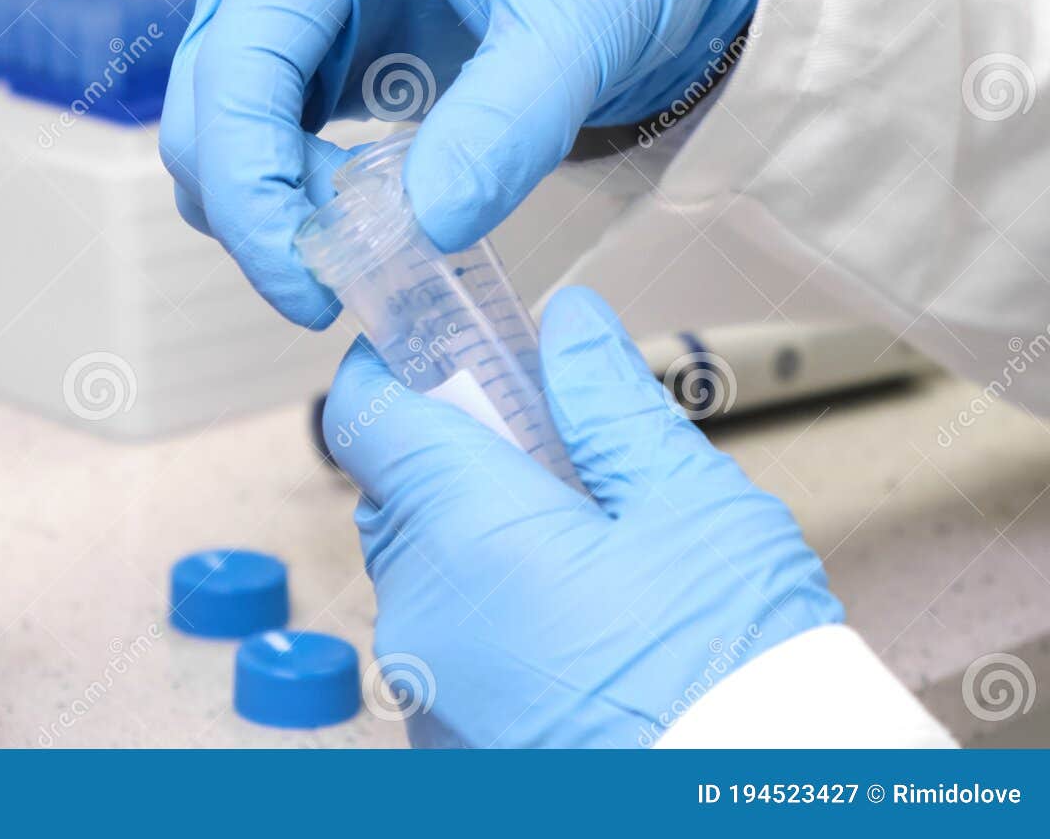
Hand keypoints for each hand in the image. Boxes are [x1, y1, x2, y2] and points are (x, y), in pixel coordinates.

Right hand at [161, 0, 768, 325]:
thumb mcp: (590, 21)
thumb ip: (507, 125)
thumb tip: (422, 232)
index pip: (237, 60)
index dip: (251, 189)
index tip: (308, 287)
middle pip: (206, 98)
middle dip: (258, 206)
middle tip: (344, 283)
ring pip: (219, 121)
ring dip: (271, 203)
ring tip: (371, 240)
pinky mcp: (307, 24)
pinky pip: (262, 124)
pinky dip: (294, 186)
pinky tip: (365, 212)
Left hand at [324, 286, 840, 747]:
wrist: (750, 809)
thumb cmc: (736, 678)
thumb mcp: (693, 507)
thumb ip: (610, 404)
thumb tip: (568, 326)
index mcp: (464, 531)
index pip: (366, 415)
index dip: (394, 371)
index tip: (438, 358)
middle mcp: (418, 614)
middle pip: (397, 494)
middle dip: (459, 463)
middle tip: (553, 461)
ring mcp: (423, 691)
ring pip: (421, 576)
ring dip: (476, 550)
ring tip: (583, 562)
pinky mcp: (442, 747)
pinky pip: (440, 653)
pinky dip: (486, 627)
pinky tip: (573, 637)